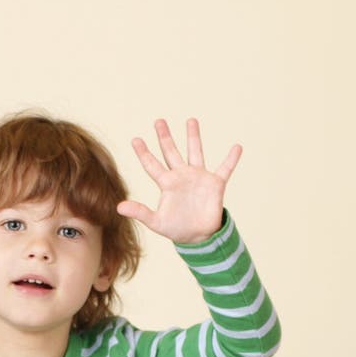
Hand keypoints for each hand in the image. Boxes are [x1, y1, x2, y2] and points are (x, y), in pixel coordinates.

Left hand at [117, 118, 241, 244]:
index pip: (152, 165)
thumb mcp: (156, 222)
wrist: (198, 236)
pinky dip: (231, 159)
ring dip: (193, 137)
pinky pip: (225, 169)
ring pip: (195, 152)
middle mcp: (182, 176)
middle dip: (165, 137)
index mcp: (167, 183)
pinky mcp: (215, 184)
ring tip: (191, 120)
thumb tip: (119, 207)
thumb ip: (140, 212)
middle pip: (171, 152)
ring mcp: (199, 177)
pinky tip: (237, 147)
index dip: (144, 153)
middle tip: (158, 121)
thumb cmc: (176, 228)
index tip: (135, 139)